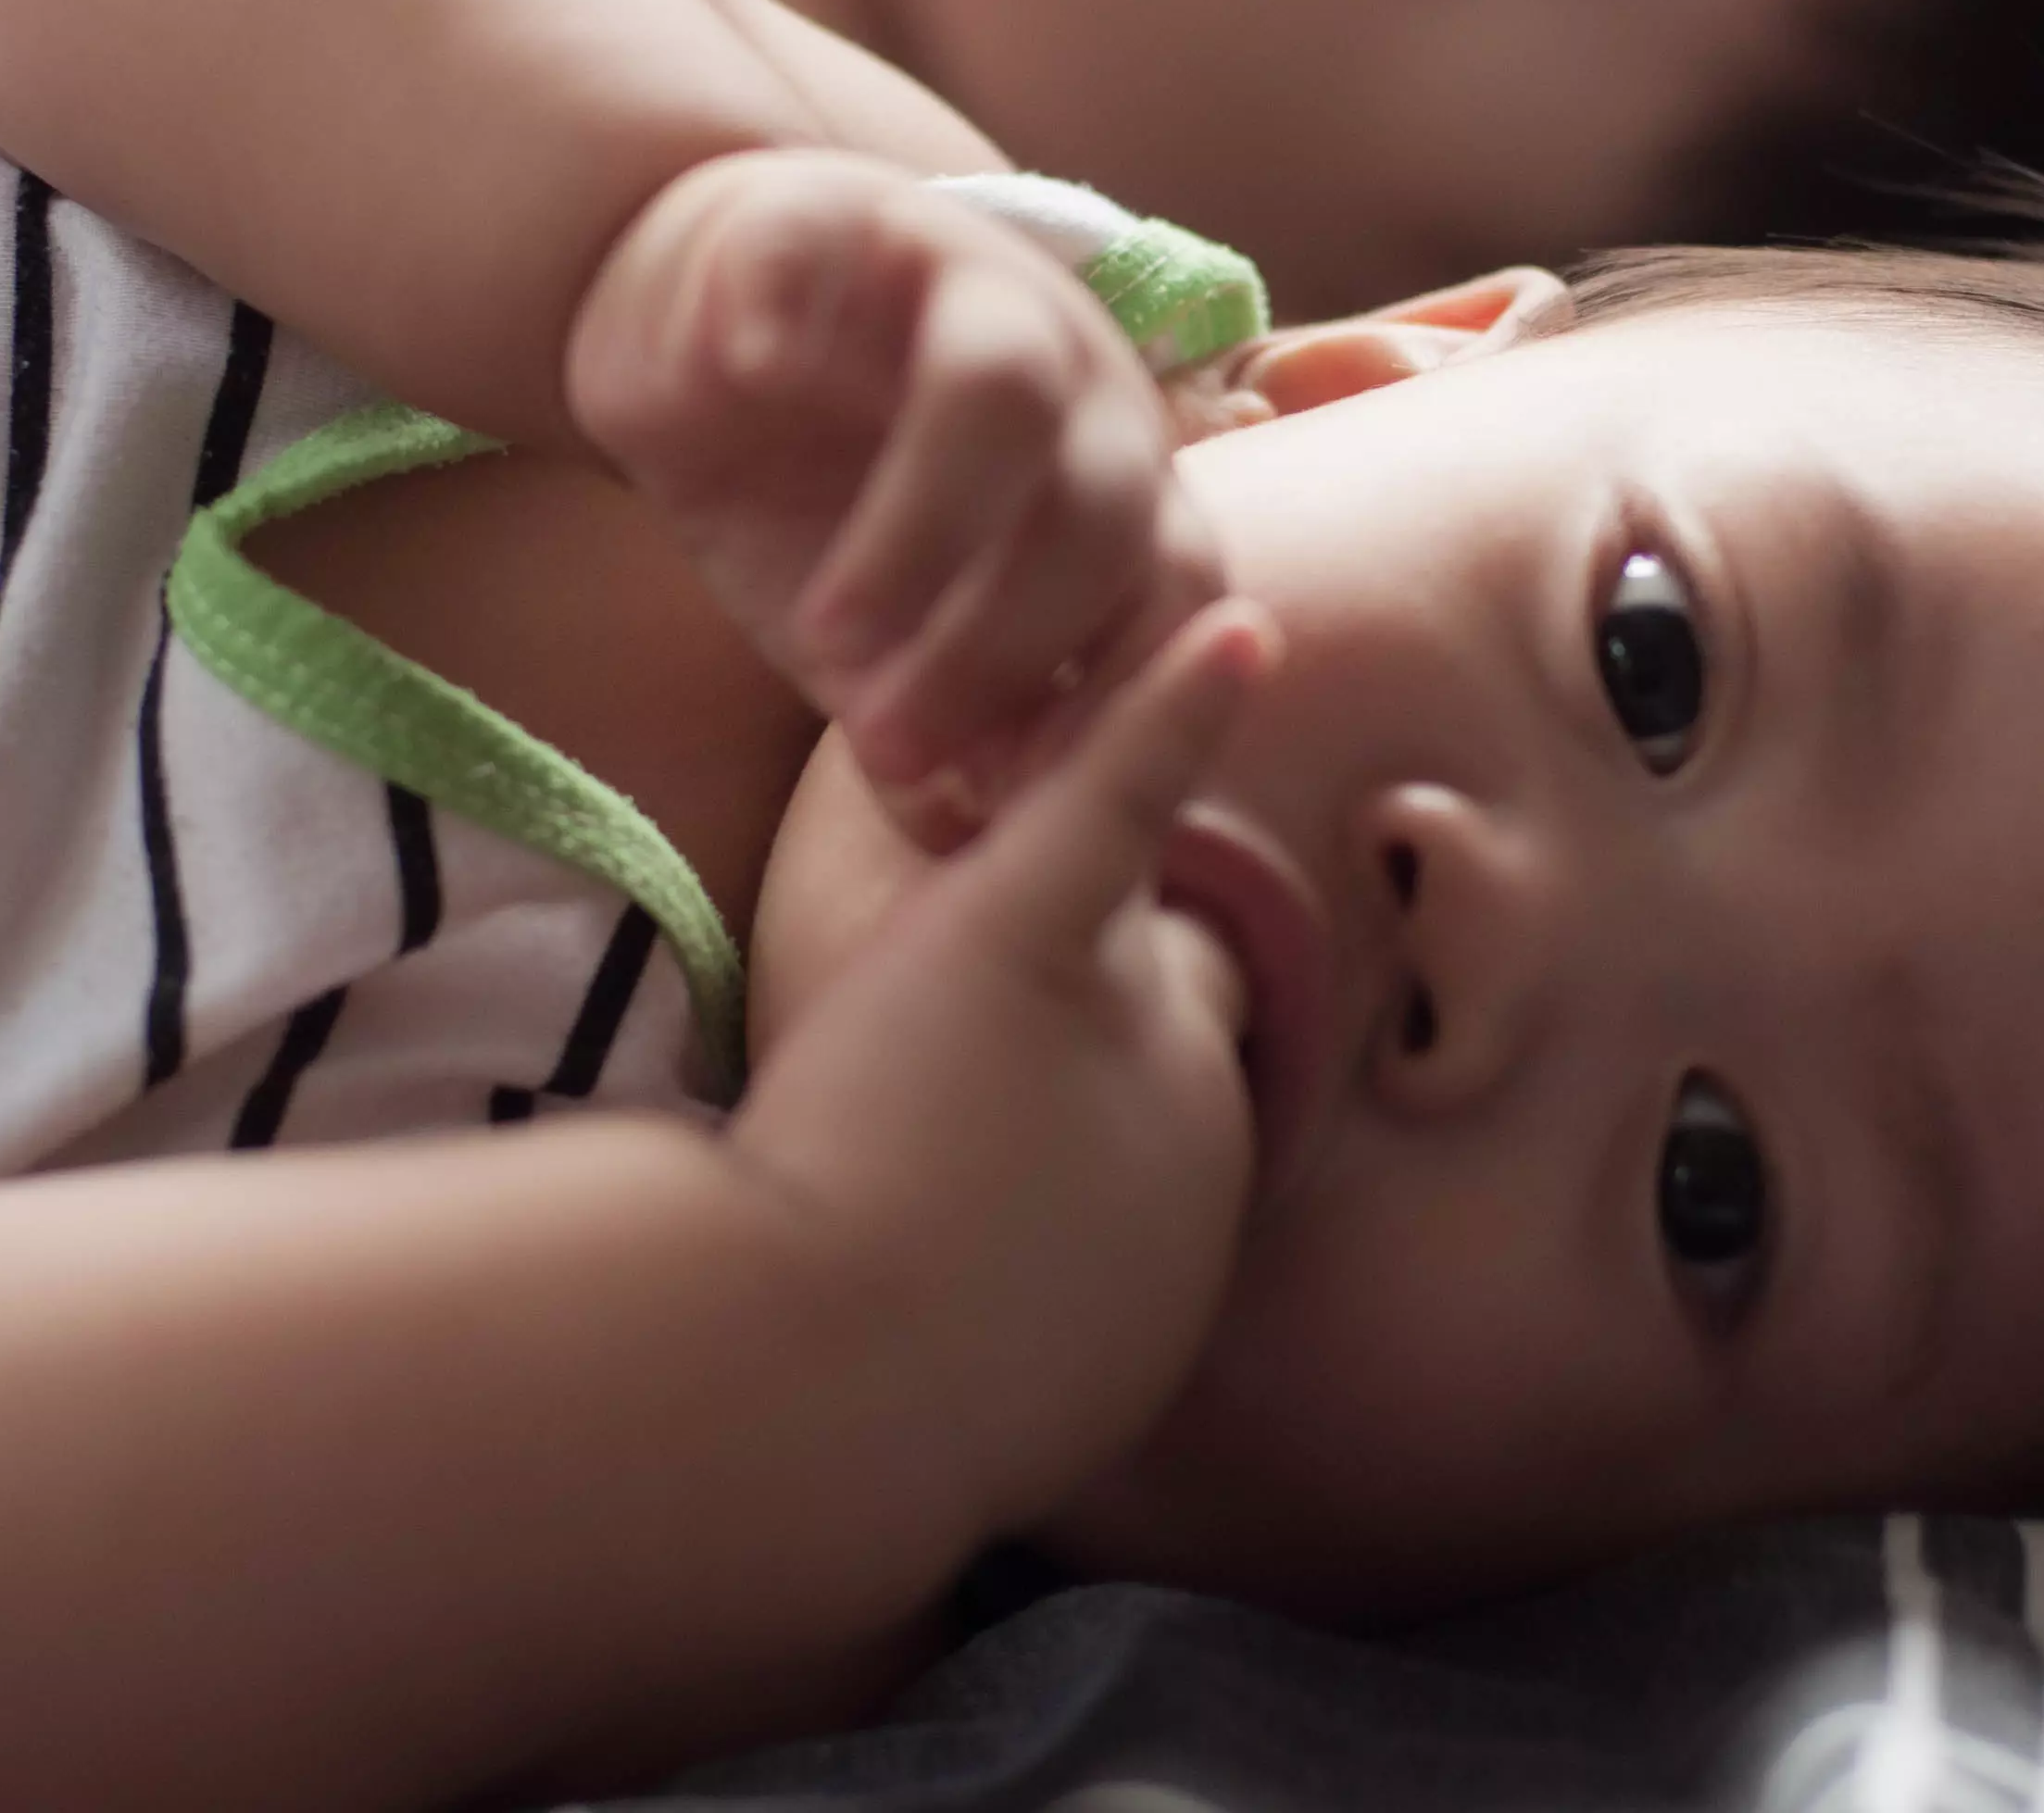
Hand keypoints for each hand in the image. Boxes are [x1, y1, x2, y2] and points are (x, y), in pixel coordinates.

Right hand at [570, 148, 1224, 835]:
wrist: (698, 339)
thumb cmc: (809, 501)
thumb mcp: (873, 636)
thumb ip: (934, 722)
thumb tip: (965, 841)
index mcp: (1113, 473)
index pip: (1175, 590)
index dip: (1107, 706)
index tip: (1009, 814)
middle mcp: (1073, 368)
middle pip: (1104, 505)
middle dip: (1006, 647)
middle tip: (887, 743)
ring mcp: (963, 278)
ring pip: (1002, 392)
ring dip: (921, 533)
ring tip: (820, 638)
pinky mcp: (836, 217)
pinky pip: (827, 261)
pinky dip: (782, 327)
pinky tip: (740, 381)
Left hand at [731, 605, 1276, 1529]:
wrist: (802, 1391)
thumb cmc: (856, 1413)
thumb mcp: (1003, 1405)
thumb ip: (1051, 1329)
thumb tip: (1024, 1334)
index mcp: (1191, 1221)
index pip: (1180, 1113)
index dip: (1092, 1105)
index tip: (1004, 1143)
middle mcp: (1199, 1111)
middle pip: (1167, 1003)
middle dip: (1064, 1030)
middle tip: (933, 1086)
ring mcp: (1131, 1016)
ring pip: (1117, 919)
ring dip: (1046, 928)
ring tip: (947, 986)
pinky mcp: (1026, 932)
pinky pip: (1121, 803)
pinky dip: (1173, 713)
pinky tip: (1242, 630)